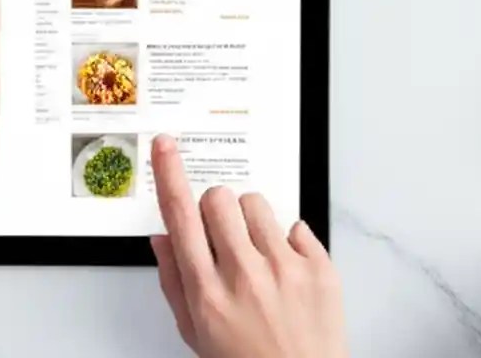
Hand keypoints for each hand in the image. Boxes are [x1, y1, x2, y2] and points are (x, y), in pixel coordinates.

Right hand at [149, 135, 345, 357]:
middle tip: (223, 232)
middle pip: (219, 198)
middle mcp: (244, 275)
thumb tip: (162, 239)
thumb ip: (174, 282)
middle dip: (215, 207)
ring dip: (251, 220)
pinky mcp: (318, 268)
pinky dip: (288, 242)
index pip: (181, 215)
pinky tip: (284, 270)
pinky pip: (296, 224)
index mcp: (207, 291)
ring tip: (258, 254)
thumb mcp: (196, 333)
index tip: (166, 147)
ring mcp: (284, 269)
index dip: (170, 173)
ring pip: (256, 203)